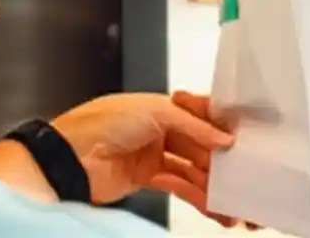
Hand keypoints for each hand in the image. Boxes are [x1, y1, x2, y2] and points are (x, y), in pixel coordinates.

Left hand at [50, 90, 235, 224]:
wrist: (68, 159)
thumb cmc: (101, 123)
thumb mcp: (156, 112)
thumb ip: (193, 126)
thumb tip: (223, 138)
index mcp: (161, 105)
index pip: (199, 115)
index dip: (219, 127)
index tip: (241, 138)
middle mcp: (158, 129)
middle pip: (197, 145)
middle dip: (218, 159)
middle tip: (241, 171)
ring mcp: (151, 154)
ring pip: (190, 167)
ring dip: (209, 182)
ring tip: (230, 196)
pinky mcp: (144, 177)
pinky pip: (177, 184)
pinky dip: (194, 194)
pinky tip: (211, 203)